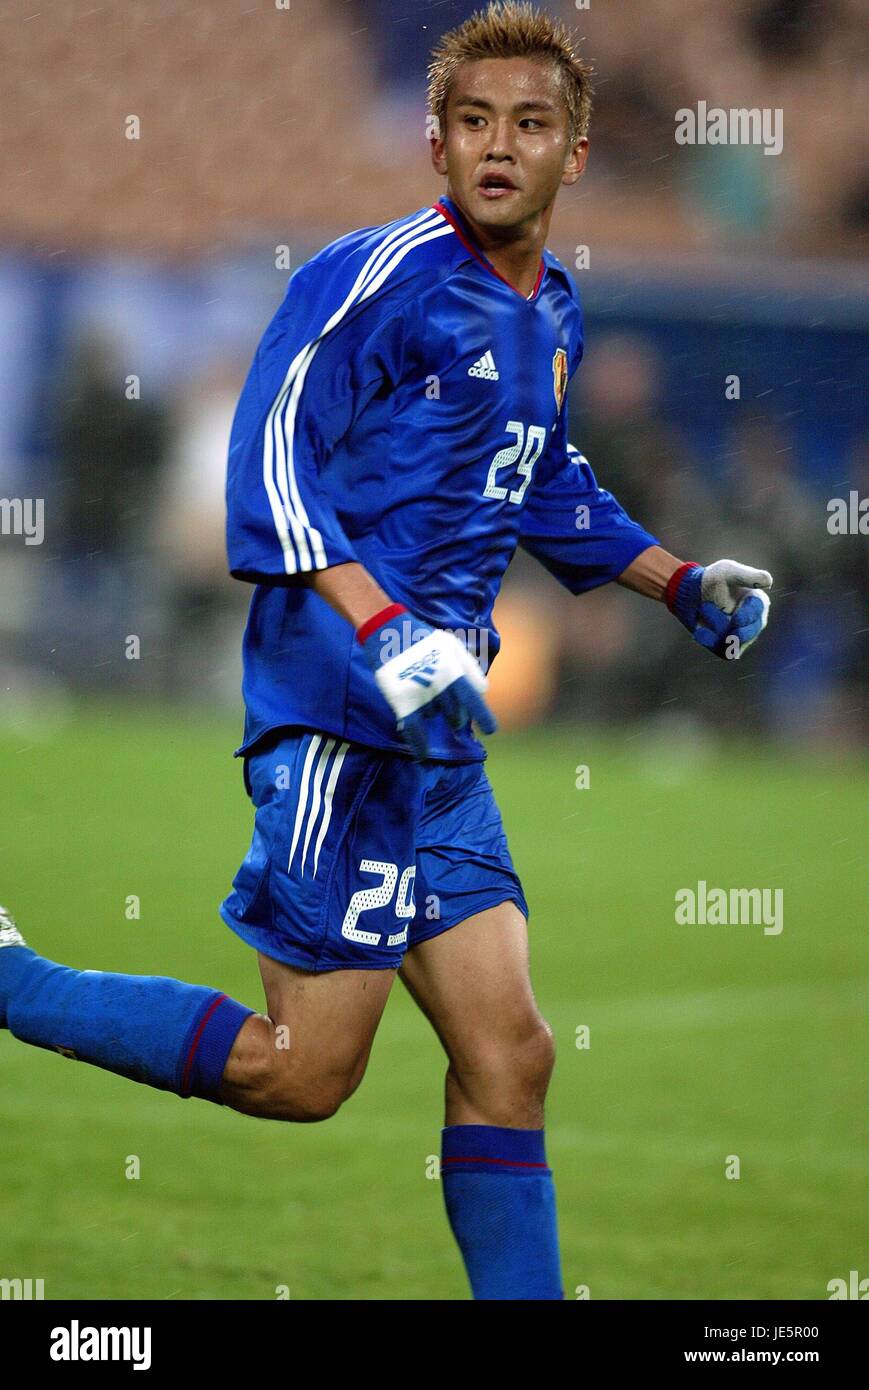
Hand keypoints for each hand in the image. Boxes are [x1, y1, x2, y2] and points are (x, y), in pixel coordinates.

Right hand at [357, 602, 496, 759]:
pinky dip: (418, 744)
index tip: (491, 731)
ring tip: (424, 693)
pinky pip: (413, 730)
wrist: (389, 632)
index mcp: (454, 672)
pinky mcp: (402, 701)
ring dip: (433, 711)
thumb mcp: (452, 646)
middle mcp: (440, 686)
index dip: (483, 717)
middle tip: (450, 711)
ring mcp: (420, 695)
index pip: (473, 700)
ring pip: (434, 716)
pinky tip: (422, 754)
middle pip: (455, 716)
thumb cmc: (424, 639)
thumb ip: (470, 668)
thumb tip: (483, 690)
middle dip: (456, 717)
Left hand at [666, 559, 771, 658]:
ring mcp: (741, 637)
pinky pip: (723, 652)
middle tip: (714, 613)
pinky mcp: (726, 647)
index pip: (757, 613)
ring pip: (734, 643)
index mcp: (758, 603)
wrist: (692, 594)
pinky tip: (699, 631)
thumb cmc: (713, 579)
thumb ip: (748, 576)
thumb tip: (769, 582)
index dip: (746, 616)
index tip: (736, 616)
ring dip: (717, 628)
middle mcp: (753, 622)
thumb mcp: (728, 572)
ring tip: (703, 608)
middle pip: (749, 632)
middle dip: (732, 627)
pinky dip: (710, 642)